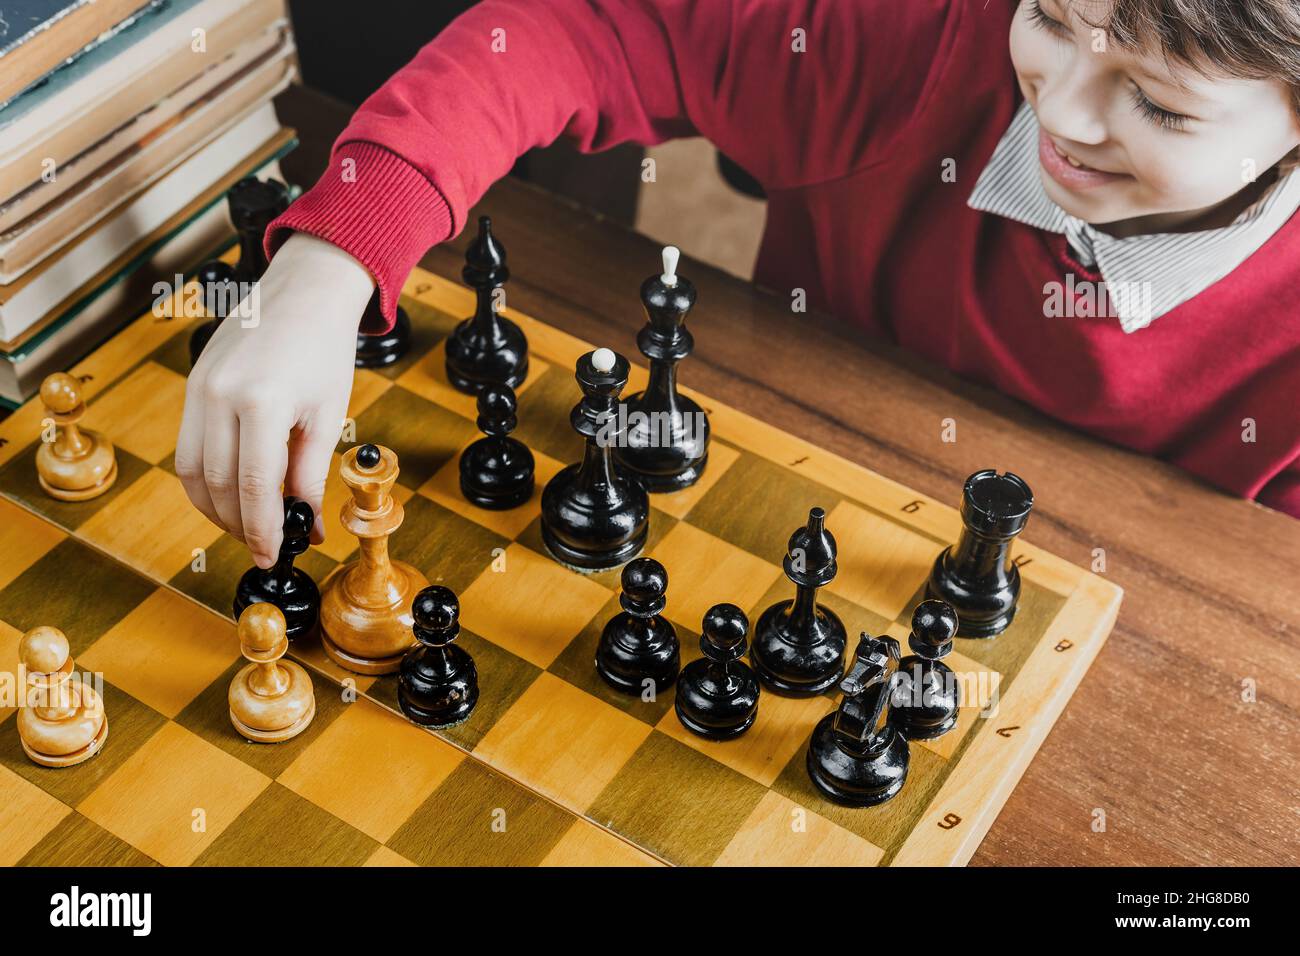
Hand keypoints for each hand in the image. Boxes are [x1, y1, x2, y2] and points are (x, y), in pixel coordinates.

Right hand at [176, 233, 372, 567]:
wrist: (304, 292)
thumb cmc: (323, 349)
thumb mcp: (326, 416)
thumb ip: (311, 476)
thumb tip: (310, 527)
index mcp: (260, 403)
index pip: (252, 488)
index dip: (262, 530)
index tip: (274, 556)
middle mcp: (219, 395)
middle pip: (217, 486)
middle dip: (240, 526)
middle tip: (265, 547)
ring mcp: (198, 388)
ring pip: (191, 473)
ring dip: (215, 509)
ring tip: (248, 527)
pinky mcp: (191, 385)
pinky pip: (187, 447)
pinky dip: (204, 480)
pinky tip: (231, 494)